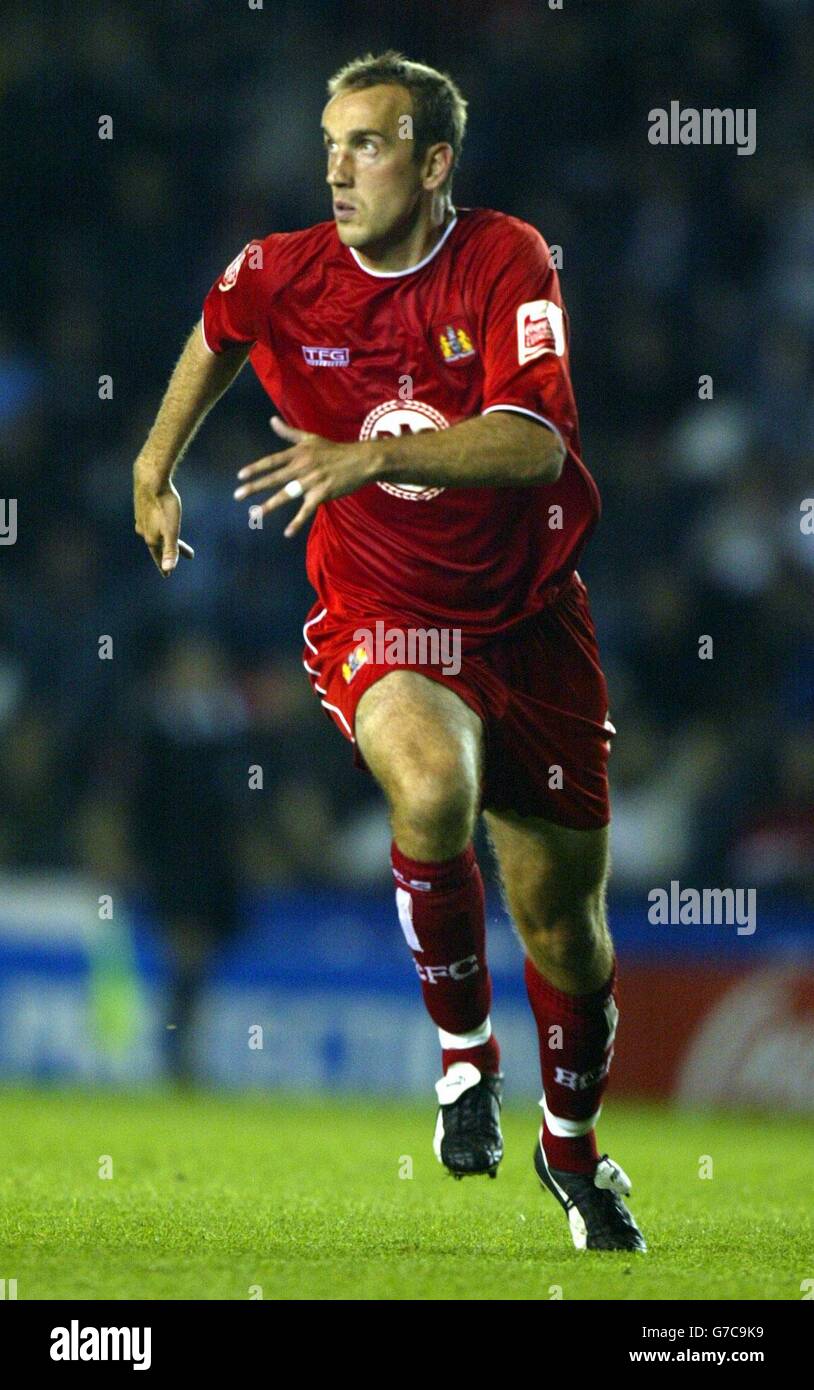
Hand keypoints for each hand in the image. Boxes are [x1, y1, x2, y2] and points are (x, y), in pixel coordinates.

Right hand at [133, 468, 194, 576]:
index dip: (164, 566)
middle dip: (169, 552)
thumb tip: (168, 570)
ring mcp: (141, 519)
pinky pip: (150, 522)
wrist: (150, 479)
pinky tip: (157, 521)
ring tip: (169, 539)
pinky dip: (156, 526)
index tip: (167, 575)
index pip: (159, 557)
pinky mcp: (141, 508)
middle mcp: (143, 531)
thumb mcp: (172, 530)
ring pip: (153, 533)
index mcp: (151, 539)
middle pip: (158, 546)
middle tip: (186, 555)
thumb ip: (171, 549)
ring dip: (162, 539)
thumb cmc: (164, 505)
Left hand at [233, 416, 378, 536]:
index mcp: (298, 453)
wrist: (360, 460)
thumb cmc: (333, 450)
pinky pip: (307, 510)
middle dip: (255, 487)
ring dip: (270, 505)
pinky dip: (297, 522)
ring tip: (255, 514)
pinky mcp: (322, 494)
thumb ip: (288, 432)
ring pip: (287, 495)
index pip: (272, 461)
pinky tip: (287, 533)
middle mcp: (302, 466)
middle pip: (274, 478)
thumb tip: (271, 420)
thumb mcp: (310, 438)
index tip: (240, 476)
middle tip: (238, 495)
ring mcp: (312, 481)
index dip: (256, 468)